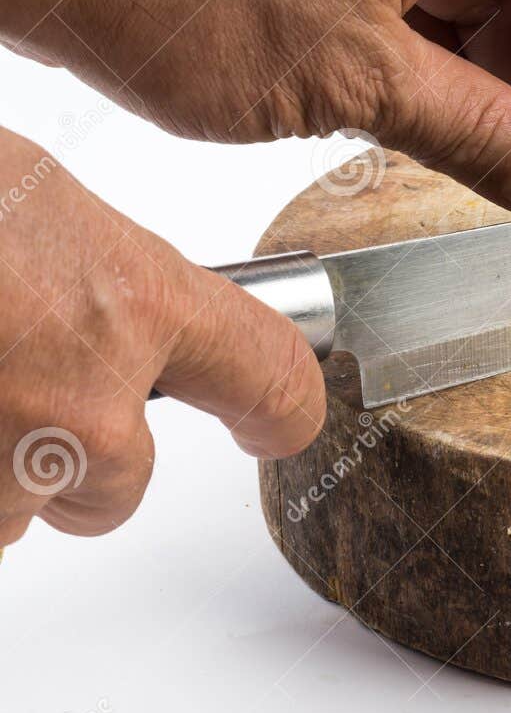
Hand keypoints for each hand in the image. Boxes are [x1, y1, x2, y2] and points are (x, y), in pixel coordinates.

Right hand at [0, 126, 324, 546]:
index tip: (277, 421)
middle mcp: (83, 402)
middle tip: (6, 382)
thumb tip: (113, 308)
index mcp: (133, 302)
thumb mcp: (33, 197)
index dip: (282, 407)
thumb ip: (92, 274)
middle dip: (73, 462)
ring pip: (9, 515)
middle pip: (118, 494)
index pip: (269, 377)